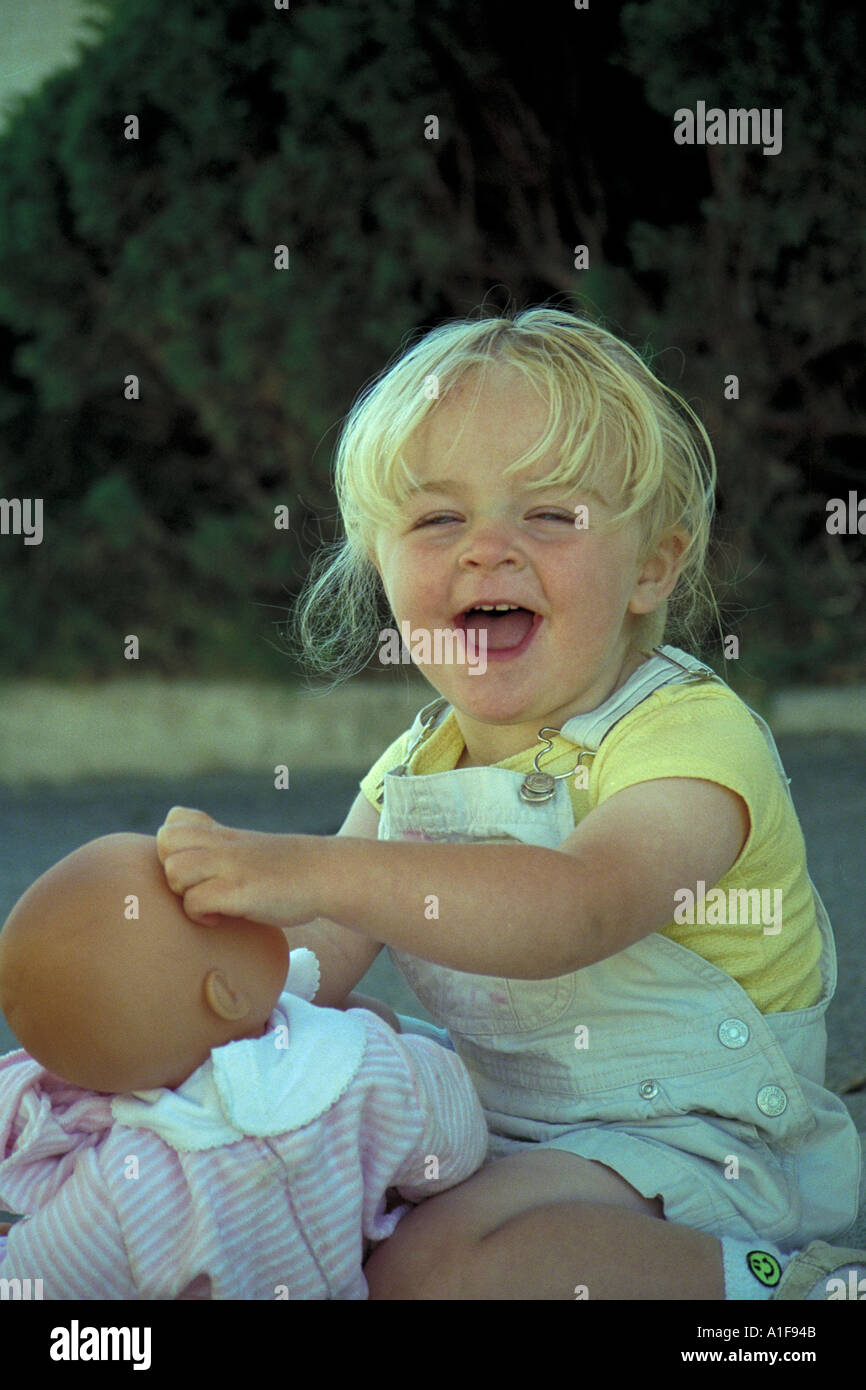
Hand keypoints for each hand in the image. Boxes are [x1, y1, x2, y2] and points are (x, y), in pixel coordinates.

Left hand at [156, 806, 323, 929]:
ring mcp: (231, 865)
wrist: (326, 874)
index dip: (176, 847)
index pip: (173, 821)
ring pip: (175, 870)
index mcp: (224, 834)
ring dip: (184, 893)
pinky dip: (200, 915)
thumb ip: (221, 851)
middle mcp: (223, 844)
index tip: (197, 867)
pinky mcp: (239, 890)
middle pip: (165, 841)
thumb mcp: (249, 850)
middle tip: (197, 886)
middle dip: (172, 869)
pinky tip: (221, 917)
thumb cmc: (288, 871)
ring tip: (209, 903)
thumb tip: (190, 872)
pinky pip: (195, 901)